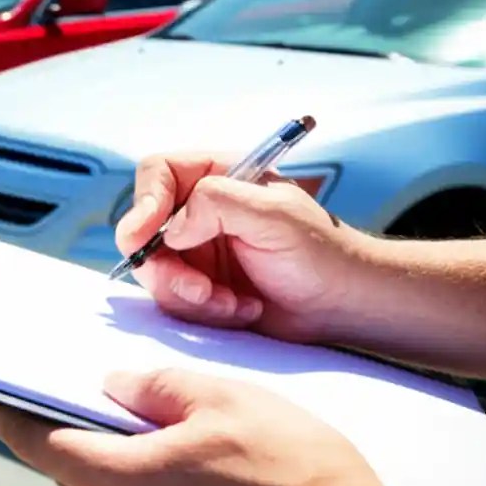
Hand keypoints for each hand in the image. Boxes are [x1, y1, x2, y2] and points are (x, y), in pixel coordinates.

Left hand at [0, 369, 484, 485]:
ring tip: (160, 422)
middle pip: (71, 465)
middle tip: (93, 390)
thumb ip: (158, 386)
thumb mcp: (224, 402)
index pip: (31, 437)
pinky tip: (189, 463)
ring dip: (118, 458)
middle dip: (76, 427)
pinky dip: (146, 484)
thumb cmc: (296, 481)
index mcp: (115, 480)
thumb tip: (119, 383)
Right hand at [115, 153, 368, 342]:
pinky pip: (173, 300)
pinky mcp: (197, 286)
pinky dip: (202, 312)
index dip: (144, 203)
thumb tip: (170, 230)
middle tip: (201, 289)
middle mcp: (198, 210)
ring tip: (233, 303)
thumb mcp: (273, 215)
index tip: (144, 237)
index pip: (157, 173)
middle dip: (167, 267)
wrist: (341, 304)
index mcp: (216, 176)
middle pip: (143, 229)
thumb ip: (217, 204)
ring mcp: (194, 250)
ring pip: (154, 271)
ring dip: (190, 295)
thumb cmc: (320, 252)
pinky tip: (240, 310)